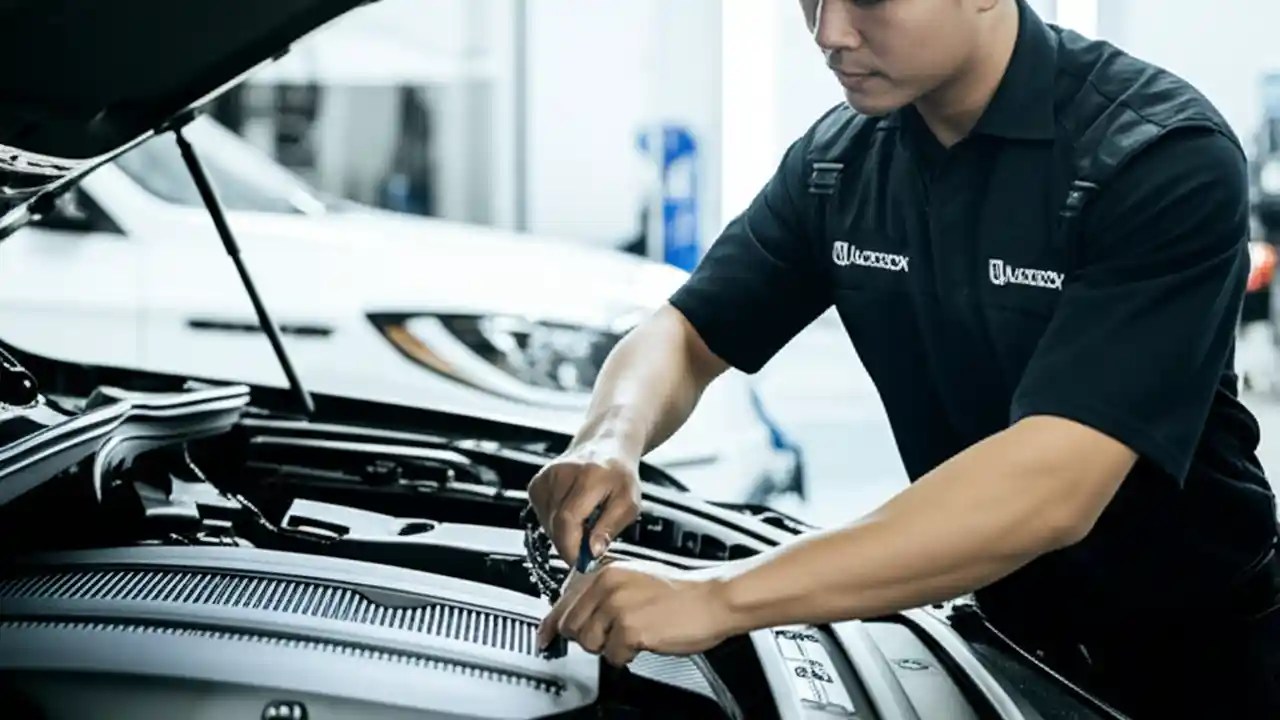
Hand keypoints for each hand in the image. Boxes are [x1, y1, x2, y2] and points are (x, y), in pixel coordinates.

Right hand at [527, 443, 641, 566]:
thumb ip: (610, 527)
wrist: (605, 447)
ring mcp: (545, 477)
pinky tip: (573, 513)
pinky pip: (542, 516)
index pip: (568, 520)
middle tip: (590, 545)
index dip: (572, 548)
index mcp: (588, 476)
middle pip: (555, 525)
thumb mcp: (628, 503)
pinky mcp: (536, 483)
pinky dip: (556, 523)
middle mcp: (561, 473)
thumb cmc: (619, 476)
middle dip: (571, 544)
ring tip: (585, 521)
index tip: (582, 563)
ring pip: (548, 524)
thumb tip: (593, 551)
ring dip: (565, 533)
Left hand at [537, 560, 734, 666]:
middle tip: (614, 635)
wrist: (712, 599)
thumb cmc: (679, 593)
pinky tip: (646, 640)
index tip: (544, 638)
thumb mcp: (633, 580)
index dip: (551, 625)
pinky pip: (613, 657)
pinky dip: (628, 656)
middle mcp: (607, 586)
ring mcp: (617, 607)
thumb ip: (601, 593)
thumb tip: (570, 616)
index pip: (565, 601)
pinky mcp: (631, 629)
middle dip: (590, 637)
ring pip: (589, 644)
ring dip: (610, 647)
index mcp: (605, 572)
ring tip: (633, 634)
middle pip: (572, 627)